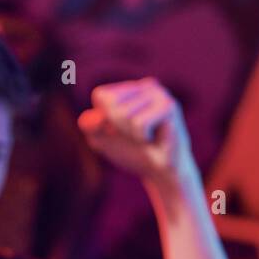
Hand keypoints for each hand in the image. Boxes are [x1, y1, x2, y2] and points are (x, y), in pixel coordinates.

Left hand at [77, 77, 195, 187]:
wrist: (161, 173)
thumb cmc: (132, 153)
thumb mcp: (102, 140)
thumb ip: (90, 126)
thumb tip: (94, 117)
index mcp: (130, 90)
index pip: (100, 96)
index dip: (103, 121)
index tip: (120, 132)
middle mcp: (146, 85)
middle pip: (111, 104)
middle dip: (118, 128)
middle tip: (136, 137)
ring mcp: (160, 94)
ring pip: (124, 114)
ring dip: (132, 135)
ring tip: (146, 138)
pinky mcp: (169, 106)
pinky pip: (139, 124)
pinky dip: (142, 138)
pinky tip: (155, 139)